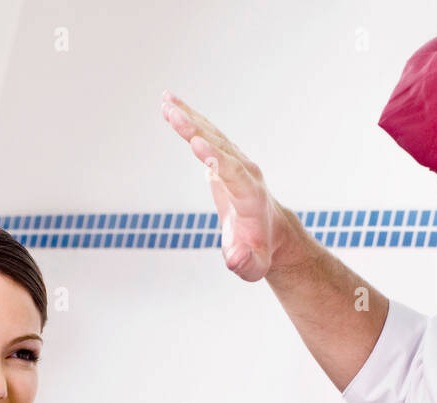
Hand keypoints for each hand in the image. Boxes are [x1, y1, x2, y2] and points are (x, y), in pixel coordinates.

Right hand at [160, 90, 289, 281]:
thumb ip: (245, 263)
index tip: (196, 143)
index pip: (233, 173)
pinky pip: (206, 134)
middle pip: (219, 146)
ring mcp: (236, 161)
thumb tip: (235, 259)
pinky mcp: (225, 156)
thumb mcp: (254, 266)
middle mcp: (246, 173)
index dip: (214, 158)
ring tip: (166, 102)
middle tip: (173, 113)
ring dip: (189, 118)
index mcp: (250, 197)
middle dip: (195, 130)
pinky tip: (169, 104)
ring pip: (211, 135)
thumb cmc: (258, 252)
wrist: (270, 233)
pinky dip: (189, 118)